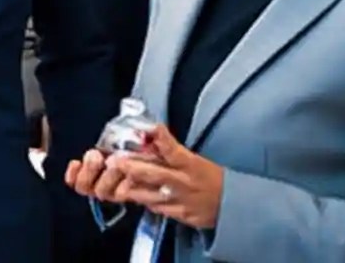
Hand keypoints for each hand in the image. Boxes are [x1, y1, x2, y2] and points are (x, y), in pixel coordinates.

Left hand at [107, 125, 223, 229]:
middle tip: (114, 161)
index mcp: (191, 164)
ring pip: (149, 194)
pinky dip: (142, 201)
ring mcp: (180, 201)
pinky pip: (154, 207)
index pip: (173, 150)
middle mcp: (184, 182)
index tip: (147, 130)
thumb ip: (171, 152)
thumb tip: (149, 138)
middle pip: (154, 174)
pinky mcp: (178, 215)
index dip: (160, 139)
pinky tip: (132, 194)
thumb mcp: (195, 160)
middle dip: (132, 168)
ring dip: (130, 187)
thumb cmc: (211, 178)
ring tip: (115, 181)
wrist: (230, 205)